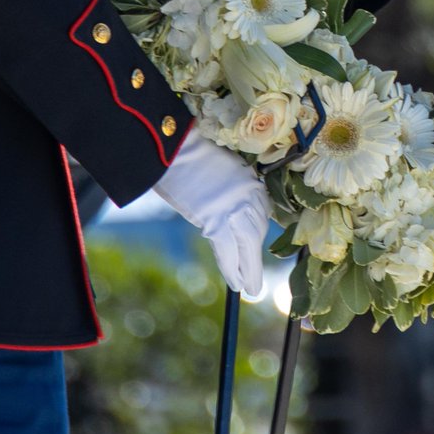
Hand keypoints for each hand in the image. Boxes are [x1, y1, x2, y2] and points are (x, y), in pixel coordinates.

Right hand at [153, 133, 271, 296]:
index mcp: (247, 178)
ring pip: (248, 243)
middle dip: (254, 255)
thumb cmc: (186, 152)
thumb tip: (218, 208)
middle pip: (256, 229)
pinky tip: (237, 284)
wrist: (173, 146)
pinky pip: (228, 250)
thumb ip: (224, 187)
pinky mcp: (217, 217)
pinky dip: (233, 269)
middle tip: (255, 279)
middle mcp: (247, 192)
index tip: (253, 245)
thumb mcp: (215, 168)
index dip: (256, 231)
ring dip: (249, 269)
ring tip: (250, 287)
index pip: (260, 211)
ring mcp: (235, 205)